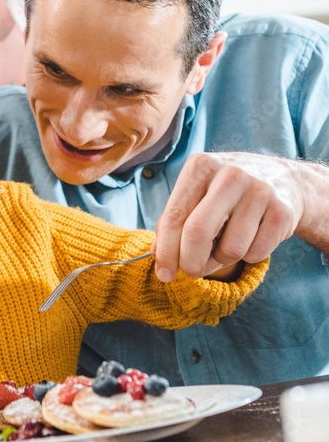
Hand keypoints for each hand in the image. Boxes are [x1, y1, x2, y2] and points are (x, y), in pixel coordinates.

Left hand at [153, 152, 302, 280]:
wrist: (284, 179)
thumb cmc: (228, 192)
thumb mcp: (199, 193)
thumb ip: (176, 221)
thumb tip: (157, 254)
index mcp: (201, 166)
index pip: (175, 216)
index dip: (166, 251)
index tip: (163, 274)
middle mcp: (230, 174)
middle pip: (197, 233)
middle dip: (190, 262)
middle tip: (192, 271)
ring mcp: (259, 191)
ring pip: (230, 249)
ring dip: (224, 259)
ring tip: (228, 242)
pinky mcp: (283, 211)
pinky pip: (256, 254)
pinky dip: (249, 256)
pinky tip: (253, 237)